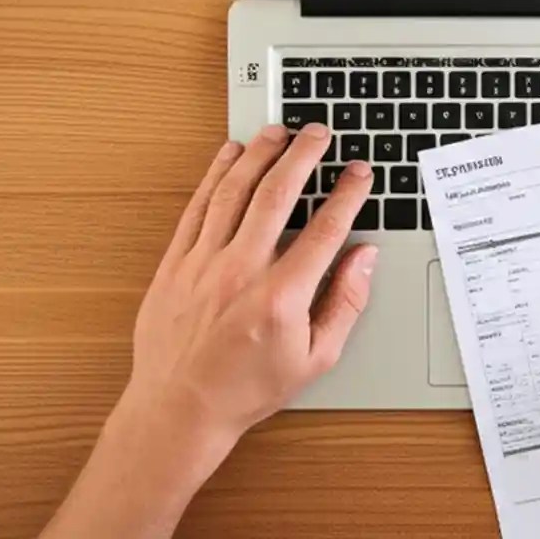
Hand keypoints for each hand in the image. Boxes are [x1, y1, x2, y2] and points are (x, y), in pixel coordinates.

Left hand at [42, 123, 376, 538]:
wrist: (180, 409)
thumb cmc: (247, 388)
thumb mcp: (316, 358)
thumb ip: (346, 303)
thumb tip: (364, 259)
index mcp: (281, 297)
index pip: (324, 230)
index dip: (347, 194)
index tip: (359, 173)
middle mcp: (241, 273)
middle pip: (277, 196)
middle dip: (303, 157)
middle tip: (318, 133)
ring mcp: (203, 264)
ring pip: (233, 192)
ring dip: (258, 155)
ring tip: (278, 131)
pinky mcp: (175, 264)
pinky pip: (197, 208)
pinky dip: (214, 176)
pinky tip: (229, 155)